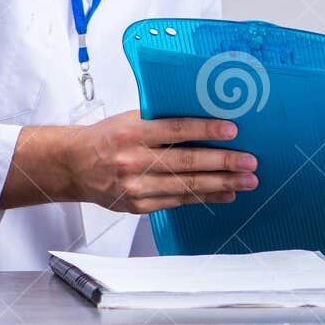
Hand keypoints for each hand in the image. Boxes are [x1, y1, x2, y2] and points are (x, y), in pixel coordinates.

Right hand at [0, 111, 257, 213]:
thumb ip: (161, 121)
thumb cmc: (107, 137)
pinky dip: (205, 197)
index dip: (205, 130)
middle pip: (185, 162)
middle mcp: (133, 161)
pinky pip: (178, 202)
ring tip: (247, 180)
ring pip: (186, 186)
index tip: (232, 129)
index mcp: (132, 132)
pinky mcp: (139, 206)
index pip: (175, 130)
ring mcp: (136, 187)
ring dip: (221, 184)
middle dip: (223, 162)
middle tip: (249, 161)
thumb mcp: (130, 119)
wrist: (74, 166)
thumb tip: (204, 118)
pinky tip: (226, 193)